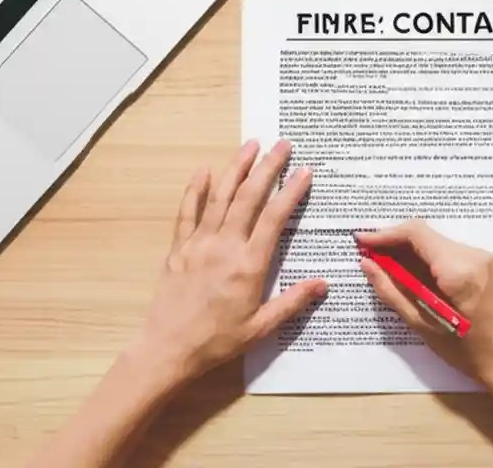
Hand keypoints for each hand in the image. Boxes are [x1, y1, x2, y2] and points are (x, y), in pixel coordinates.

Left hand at [136, 140, 326, 382]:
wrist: (168, 348)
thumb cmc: (217, 342)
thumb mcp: (261, 327)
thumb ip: (292, 302)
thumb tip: (323, 283)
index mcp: (249, 265)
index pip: (274, 218)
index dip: (291, 192)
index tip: (304, 171)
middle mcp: (225, 246)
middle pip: (249, 197)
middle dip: (267, 167)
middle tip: (282, 144)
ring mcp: (199, 243)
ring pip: (220, 196)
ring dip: (236, 168)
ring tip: (250, 145)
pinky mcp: (179, 248)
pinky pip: (188, 212)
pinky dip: (196, 189)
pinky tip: (205, 170)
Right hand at [356, 220, 492, 386]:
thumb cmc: (465, 351)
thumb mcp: (422, 323)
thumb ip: (391, 290)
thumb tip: (367, 264)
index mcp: (458, 269)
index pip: (416, 233)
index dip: (385, 234)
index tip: (362, 240)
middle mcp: (473, 255)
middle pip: (426, 235)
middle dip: (395, 242)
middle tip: (370, 256)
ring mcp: (484, 257)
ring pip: (437, 242)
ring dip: (411, 251)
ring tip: (389, 268)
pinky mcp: (487, 263)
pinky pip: (450, 252)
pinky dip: (428, 258)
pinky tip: (415, 274)